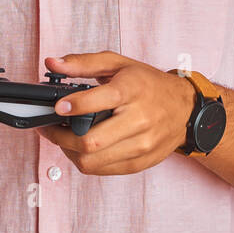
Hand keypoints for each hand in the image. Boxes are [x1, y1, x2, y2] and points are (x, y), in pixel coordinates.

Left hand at [36, 52, 195, 175]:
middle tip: (48, 126)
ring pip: (91, 161)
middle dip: (60, 136)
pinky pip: (102, 170)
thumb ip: (83, 63)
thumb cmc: (149, 84)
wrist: (185, 108)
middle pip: (89, 141)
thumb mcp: (119, 64)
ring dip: (68, 151)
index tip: (57, 106)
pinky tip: (81, 147)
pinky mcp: (140, 162)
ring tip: (62, 137)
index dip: (71, 106)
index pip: (97, 102)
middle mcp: (139, 120)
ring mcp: (141, 145)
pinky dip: (85, 160)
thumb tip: (52, 63)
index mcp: (132, 90)